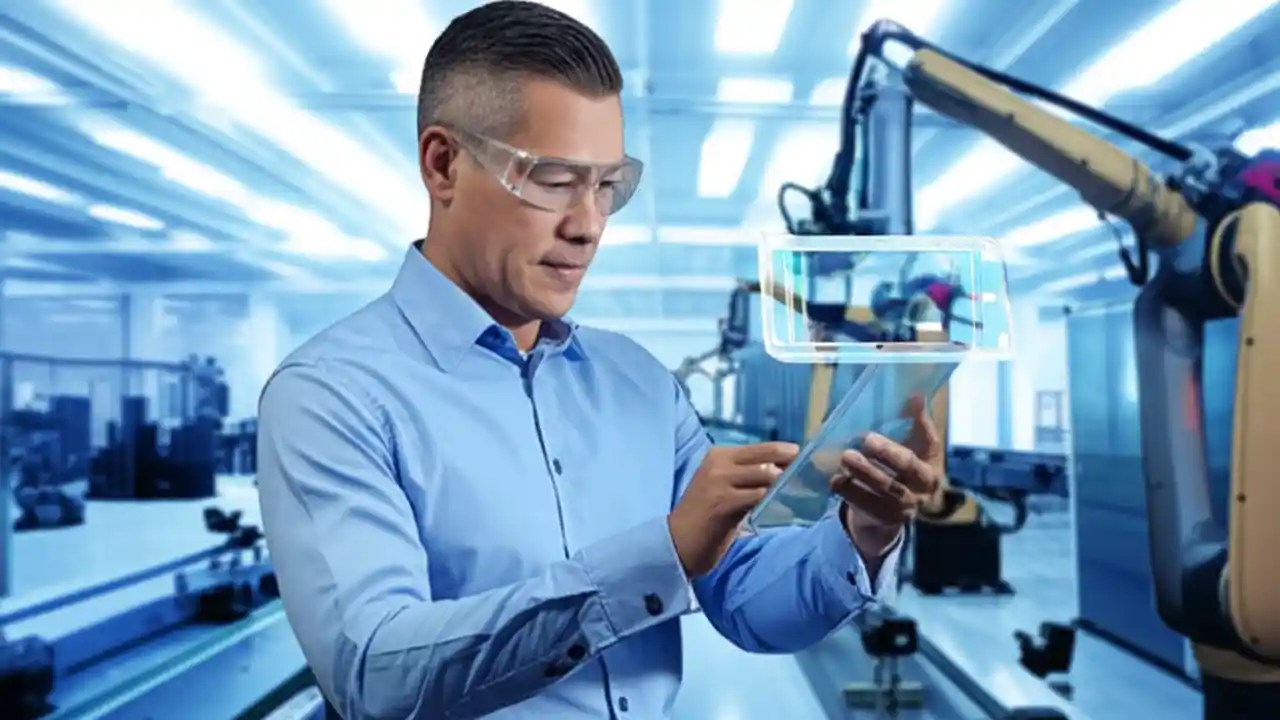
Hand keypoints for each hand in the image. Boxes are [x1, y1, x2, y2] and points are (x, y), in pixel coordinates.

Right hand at [669, 442, 798, 576]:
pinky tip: (781, 508)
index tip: (806, 460)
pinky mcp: (720, 502)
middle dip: (790, 465)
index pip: (762, 448)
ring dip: (783, 485)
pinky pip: (756, 496)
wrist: (678, 541)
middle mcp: (718, 463)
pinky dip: (771, 501)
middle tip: (809, 475)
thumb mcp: (726, 489)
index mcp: (720, 455)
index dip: (786, 453)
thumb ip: (749, 478)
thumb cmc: (707, 517)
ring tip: (799, 493)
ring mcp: (718, 481)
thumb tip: (785, 470)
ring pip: (763, 475)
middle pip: (766, 457)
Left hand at [829, 395, 942, 552]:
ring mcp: (907, 506)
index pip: (929, 445)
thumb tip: (915, 395)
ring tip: (845, 458)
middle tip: (865, 439)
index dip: (920, 424)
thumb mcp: (909, 445)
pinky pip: (870, 506)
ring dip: (865, 473)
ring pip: (888, 490)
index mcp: (931, 463)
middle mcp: (925, 488)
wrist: (891, 510)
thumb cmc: (899, 468)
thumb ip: (913, 422)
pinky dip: (852, 493)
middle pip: (908, 470)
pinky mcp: (888, 519)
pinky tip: (836, 481)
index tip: (902, 409)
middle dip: (887, 454)